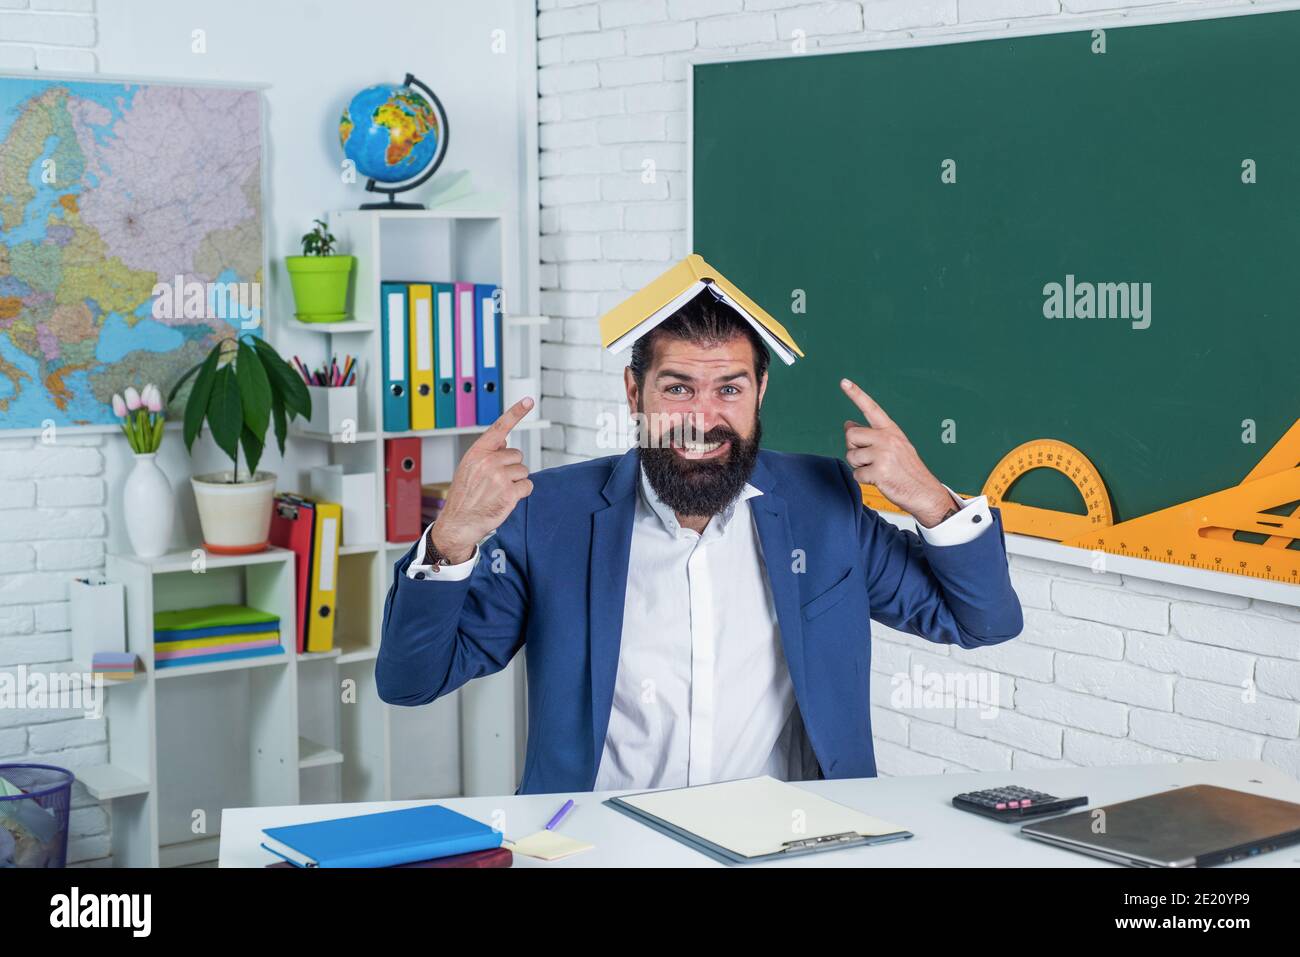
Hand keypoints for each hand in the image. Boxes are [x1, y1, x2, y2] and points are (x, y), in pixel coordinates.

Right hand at [429, 398, 534, 562]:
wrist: (458, 522)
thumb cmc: (464, 496)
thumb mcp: (468, 468)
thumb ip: (486, 453)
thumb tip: (505, 441)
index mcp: (478, 452)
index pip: (500, 428)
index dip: (516, 413)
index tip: (528, 400)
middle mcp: (489, 462)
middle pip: (517, 455)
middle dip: (511, 467)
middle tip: (496, 481)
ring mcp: (500, 477)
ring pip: (523, 471)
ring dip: (516, 481)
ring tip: (498, 491)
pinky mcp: (510, 493)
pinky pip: (528, 486)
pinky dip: (521, 493)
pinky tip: (506, 499)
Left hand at [840, 378, 954, 527]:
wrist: (924, 492)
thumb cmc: (907, 470)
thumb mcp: (894, 446)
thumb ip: (872, 435)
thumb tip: (848, 424)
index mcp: (891, 430)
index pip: (871, 408)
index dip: (856, 394)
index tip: (844, 382)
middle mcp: (888, 438)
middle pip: (851, 434)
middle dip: (854, 448)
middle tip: (870, 459)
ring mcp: (884, 454)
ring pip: (851, 455)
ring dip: (858, 466)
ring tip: (877, 470)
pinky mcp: (879, 471)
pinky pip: (856, 474)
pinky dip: (864, 480)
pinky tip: (879, 480)